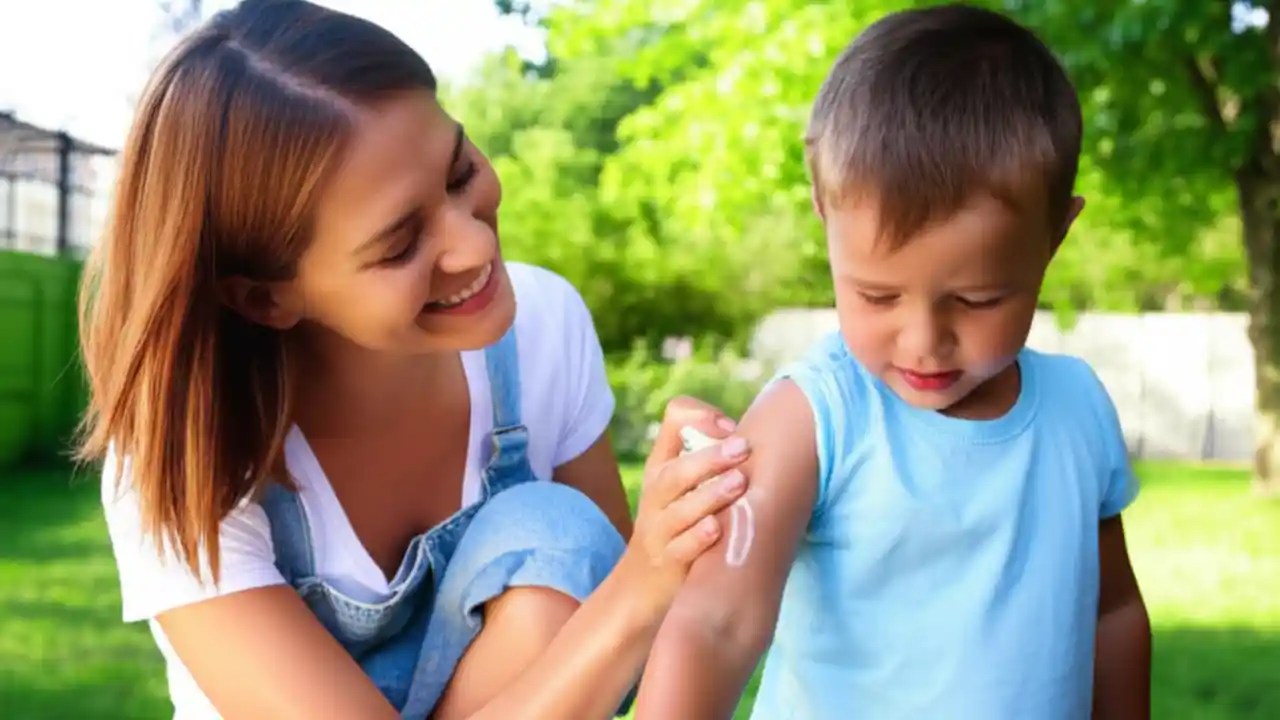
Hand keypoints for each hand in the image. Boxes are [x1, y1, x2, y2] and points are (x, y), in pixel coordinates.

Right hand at [621, 397, 749, 610]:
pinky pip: (680, 550)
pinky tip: (716, 530)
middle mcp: (656, 495)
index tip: (730, 427)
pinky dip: (697, 539)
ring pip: (679, 511)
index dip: (700, 417)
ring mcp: (659, 530)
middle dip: (710, 458)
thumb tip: (757, 436)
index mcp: (662, 466)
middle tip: (743, 448)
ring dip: (710, 495)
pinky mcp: (667, 563)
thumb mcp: (680, 486)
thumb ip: (709, 457)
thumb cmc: (675, 524)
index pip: (673, 424)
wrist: (641, 584)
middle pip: (675, 471)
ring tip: (738, 484)